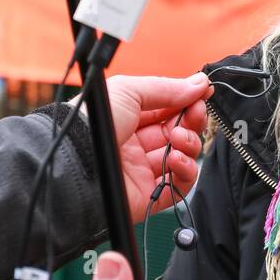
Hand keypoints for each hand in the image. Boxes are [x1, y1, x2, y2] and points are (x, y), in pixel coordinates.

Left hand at [75, 73, 213, 224]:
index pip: (168, 110)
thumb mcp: (129, 91)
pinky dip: (187, 171)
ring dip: (190, 144)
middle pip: (179, 133)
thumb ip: (166, 88)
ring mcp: (143, 170)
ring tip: (179, 139)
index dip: (187, 102)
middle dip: (193, 121)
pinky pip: (179, 186)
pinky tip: (177, 159)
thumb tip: (198, 84)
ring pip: (184, 157)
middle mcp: (136, 145)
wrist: (76, 161)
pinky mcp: (149, 195)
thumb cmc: (92, 123)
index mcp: (129, 119)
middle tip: (195, 114)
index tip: (203, 94)